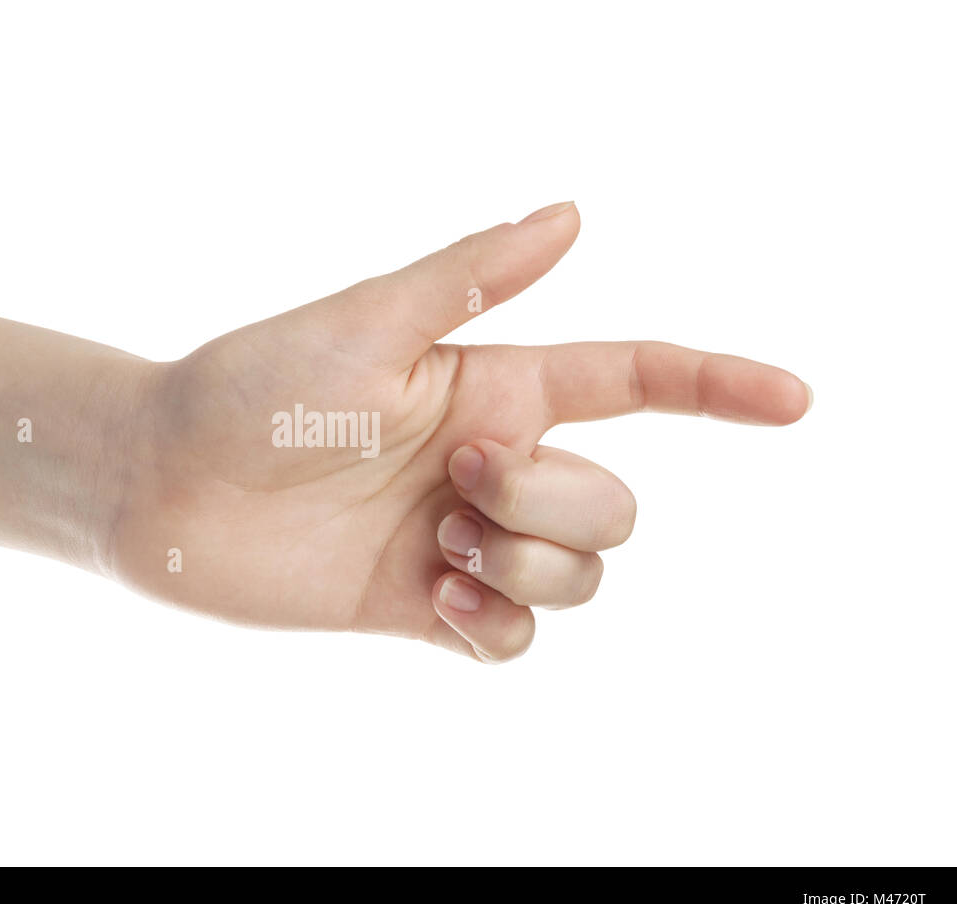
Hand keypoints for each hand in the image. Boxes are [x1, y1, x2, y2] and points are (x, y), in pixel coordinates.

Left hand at [110, 202, 810, 660]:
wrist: (162, 490)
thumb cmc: (245, 390)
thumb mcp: (360, 324)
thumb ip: (469, 277)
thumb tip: (574, 212)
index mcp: (492, 385)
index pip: (634, 382)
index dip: (718, 388)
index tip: (794, 400)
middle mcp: (490, 463)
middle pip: (611, 505)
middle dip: (554, 503)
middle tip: (456, 479)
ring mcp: (459, 539)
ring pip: (577, 576)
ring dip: (524, 567)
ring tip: (433, 545)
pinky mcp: (422, 606)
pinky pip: (514, 640)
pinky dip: (494, 625)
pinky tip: (431, 596)